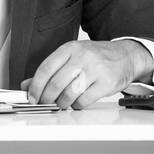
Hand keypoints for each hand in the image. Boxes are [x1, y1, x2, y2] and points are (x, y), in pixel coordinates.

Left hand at [22, 41, 150, 109]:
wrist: (126, 56)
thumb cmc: (96, 57)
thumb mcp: (72, 57)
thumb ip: (50, 70)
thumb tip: (27, 85)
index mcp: (70, 48)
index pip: (46, 68)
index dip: (35, 86)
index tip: (31, 96)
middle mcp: (82, 57)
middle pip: (56, 83)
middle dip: (46, 98)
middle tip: (44, 103)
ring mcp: (95, 69)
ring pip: (69, 94)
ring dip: (61, 103)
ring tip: (61, 103)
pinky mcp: (106, 82)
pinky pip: (84, 100)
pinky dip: (76, 106)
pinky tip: (76, 102)